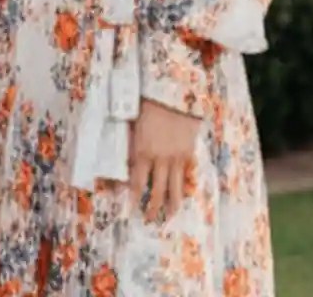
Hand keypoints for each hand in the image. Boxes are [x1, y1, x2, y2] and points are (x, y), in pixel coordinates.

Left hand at [130, 100, 201, 222]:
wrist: (174, 94)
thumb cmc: (148, 107)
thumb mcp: (132, 127)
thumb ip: (129, 148)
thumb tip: (123, 166)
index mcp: (142, 152)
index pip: (137, 183)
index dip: (134, 198)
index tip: (131, 209)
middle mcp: (160, 159)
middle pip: (157, 191)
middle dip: (153, 208)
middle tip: (149, 219)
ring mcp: (177, 157)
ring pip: (175, 187)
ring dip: (172, 204)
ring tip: (170, 215)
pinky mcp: (189, 152)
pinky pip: (187, 175)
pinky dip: (186, 186)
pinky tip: (184, 194)